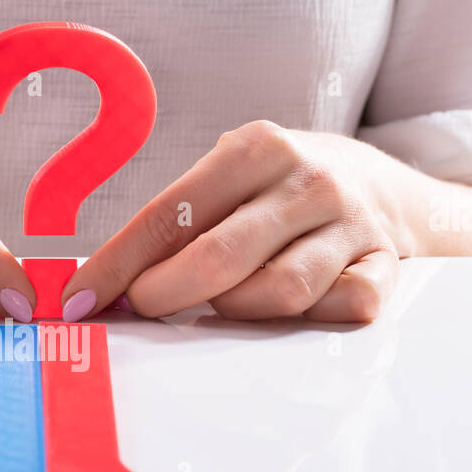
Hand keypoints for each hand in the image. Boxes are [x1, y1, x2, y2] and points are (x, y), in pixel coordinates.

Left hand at [60, 120, 471, 323]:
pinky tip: (290, 312)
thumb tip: (103, 284)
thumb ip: (180, 220)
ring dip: (235, 310)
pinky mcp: (386, 268)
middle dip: (163, 293)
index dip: (117, 263)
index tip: (80, 299)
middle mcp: (308, 181)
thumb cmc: (284, 192)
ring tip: (222, 302)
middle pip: (219, 257)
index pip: (170, 214)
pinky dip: (307, 322)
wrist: (391, 189)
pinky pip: (340, 311)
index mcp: (258, 149)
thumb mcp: (235, 177)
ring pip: (278, 294)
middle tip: (141, 309)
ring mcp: (352, 226)